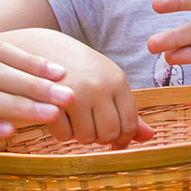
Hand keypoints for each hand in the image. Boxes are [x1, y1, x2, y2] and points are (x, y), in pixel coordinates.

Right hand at [0, 29, 149, 147]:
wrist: (41, 48)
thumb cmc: (80, 70)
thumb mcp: (107, 82)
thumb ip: (128, 111)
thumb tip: (149, 137)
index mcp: (117, 80)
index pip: (129, 124)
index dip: (122, 138)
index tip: (113, 141)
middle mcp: (99, 87)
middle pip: (109, 134)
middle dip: (100, 138)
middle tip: (91, 128)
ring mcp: (75, 94)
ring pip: (86, 138)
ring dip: (80, 136)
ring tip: (75, 120)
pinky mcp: (51, 101)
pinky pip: (64, 136)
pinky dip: (62, 133)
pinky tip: (60, 118)